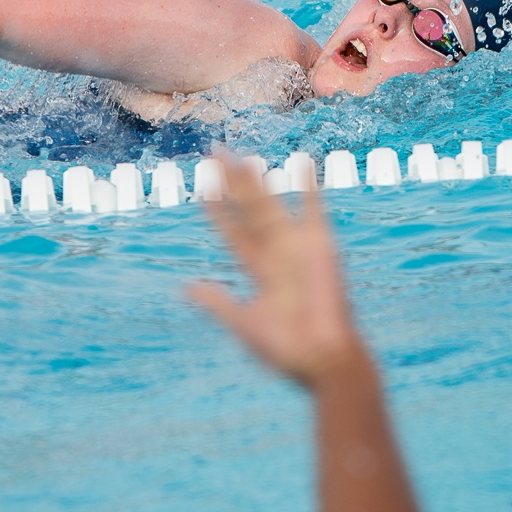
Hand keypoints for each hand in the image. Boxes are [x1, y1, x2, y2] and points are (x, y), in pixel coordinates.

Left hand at [188, 153, 365, 387]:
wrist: (323, 358)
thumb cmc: (286, 349)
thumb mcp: (245, 323)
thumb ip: (219, 303)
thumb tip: (187, 287)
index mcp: (258, 269)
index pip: (232, 231)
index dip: (217, 210)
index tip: (201, 186)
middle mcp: (275, 252)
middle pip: (248, 209)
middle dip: (231, 183)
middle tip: (215, 152)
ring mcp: (297, 246)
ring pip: (270, 205)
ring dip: (256, 180)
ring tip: (242, 155)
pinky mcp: (320, 246)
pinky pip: (315, 211)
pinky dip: (310, 188)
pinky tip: (303, 162)